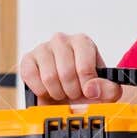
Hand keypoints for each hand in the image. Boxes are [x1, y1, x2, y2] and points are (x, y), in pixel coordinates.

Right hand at [18, 33, 136, 102]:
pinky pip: (31, 77)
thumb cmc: (86, 91)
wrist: (66, 97)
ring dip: (56, 92)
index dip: (86, 86)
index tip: (87, 92)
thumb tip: (91, 88)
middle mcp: (61, 40)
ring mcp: (42, 48)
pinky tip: (47, 90)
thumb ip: (109, 90)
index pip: (85, 67)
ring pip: (49, 77)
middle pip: (66, 73)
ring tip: (61, 92)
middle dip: (71, 91)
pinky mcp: (27, 59)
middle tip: (73, 93)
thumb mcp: (105, 93)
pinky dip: (40, 91)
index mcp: (83, 42)